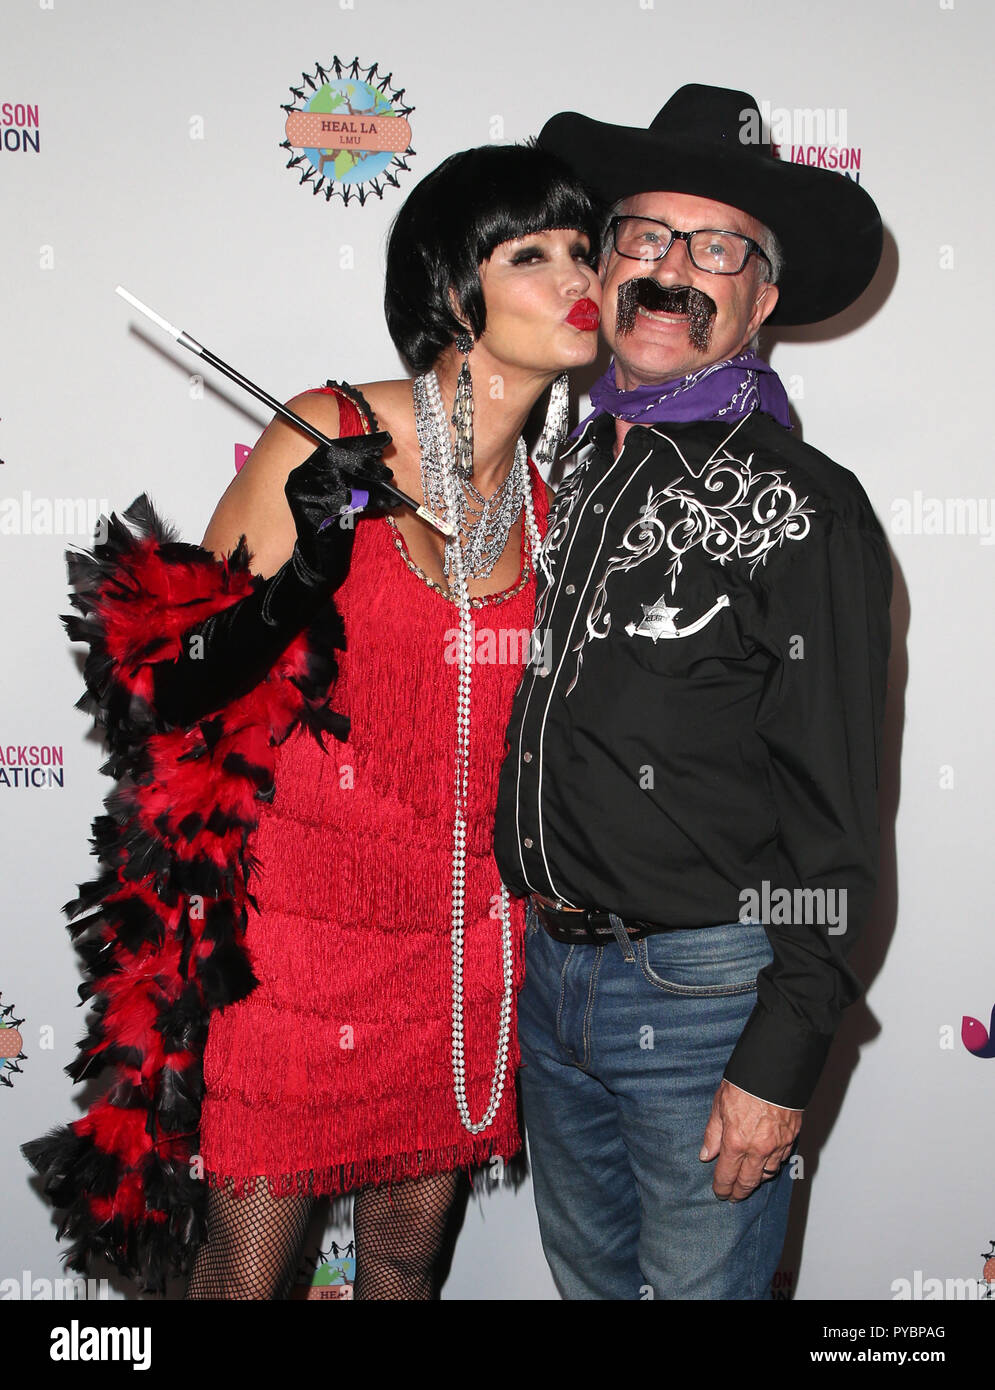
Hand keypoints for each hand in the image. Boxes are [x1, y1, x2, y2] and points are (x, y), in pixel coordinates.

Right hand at [285, 431, 393, 585]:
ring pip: (344, 481)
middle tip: (389, 471)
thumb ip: (353, 474)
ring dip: (374, 485)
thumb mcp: (345, 495)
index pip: (331, 448)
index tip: (384, 439)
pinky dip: (373, 502)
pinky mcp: (313, 514)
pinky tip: (389, 504)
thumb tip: (380, 452)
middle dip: (366, 462)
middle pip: (335, 459)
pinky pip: (349, 502)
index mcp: (303, 472)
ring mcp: (304, 497)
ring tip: (393, 491)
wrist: (321, 564)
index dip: (360, 443)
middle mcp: (299, 481)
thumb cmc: (336, 529)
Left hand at [699, 1079, 801, 1201]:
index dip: (722, 1188)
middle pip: (748, 1182)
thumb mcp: (719, 1105)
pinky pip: (781, 1160)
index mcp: (736, 1142)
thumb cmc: (745, 1084)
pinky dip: (772, 1165)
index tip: (720, 1193)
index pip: (727, 1176)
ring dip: (756, 1180)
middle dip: (739, 1192)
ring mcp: (777, 1146)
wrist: (774, 1071)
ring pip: (767, 1174)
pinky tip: (766, 1163)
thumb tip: (706, 1155)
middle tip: (733, 1196)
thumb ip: (713, 1134)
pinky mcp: (791, 1139)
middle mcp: (757, 1149)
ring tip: (748, 1181)